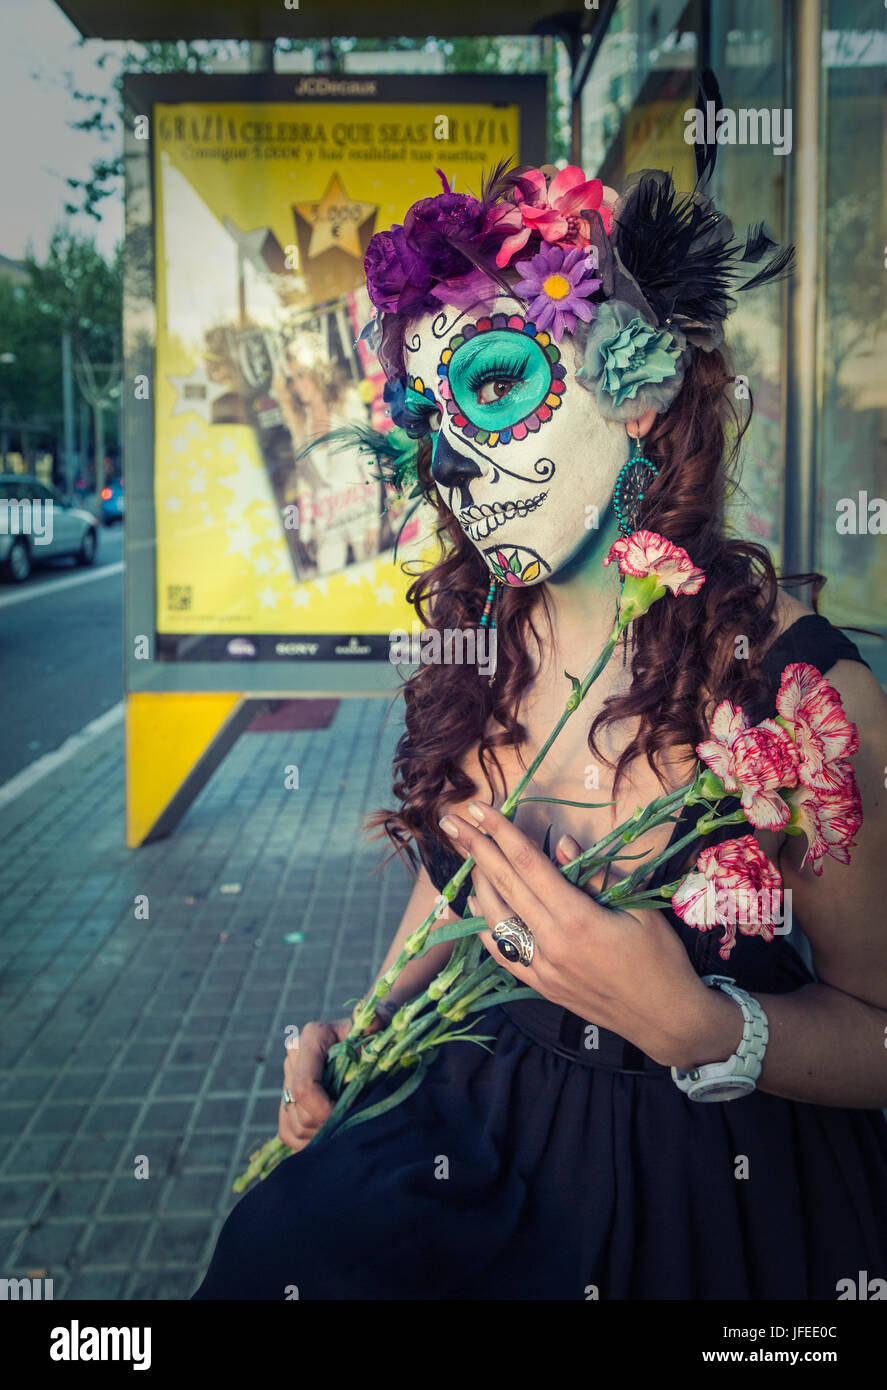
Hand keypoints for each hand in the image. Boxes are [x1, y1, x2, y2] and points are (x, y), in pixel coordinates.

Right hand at [278, 1002, 397, 1151]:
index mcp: (312, 1038)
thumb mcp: (379, 1027)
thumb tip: (373, 1022)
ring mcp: (286, 1080)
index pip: (304, 1086)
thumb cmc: (375, 1037)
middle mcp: (294, 1058)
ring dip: (320, 1134)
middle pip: (300, 1111)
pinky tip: (330, 1133)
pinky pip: (288, 1133)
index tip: (347, 1115)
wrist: (367, 1043)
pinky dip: (309, 1142)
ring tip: (344, 1123)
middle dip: (327, 1124)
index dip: (324, 1110)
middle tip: (353, 1119)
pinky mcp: (286, 1101)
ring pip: (294, 1127)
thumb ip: (379, 1020)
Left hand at [439, 804, 739, 1068]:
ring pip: (496, 918)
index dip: (501, 832)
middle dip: (475, 848)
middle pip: (504, 884)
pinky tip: (475, 905)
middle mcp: (551, 942)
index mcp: (577, 918)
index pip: (529, 864)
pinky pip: (502, 953)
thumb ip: (596, 877)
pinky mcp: (540, 986)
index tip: (479, 808)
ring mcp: (542, 968)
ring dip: (477, 883)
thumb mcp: (638, 910)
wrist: (665, 1020)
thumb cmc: (661, 959)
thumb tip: (563, 843)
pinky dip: (485, 926)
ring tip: (469, 855)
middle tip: (451, 821)